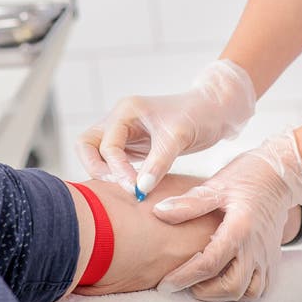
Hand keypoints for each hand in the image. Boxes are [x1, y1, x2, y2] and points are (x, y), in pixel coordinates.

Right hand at [75, 59, 255, 195]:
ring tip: (128, 190)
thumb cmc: (198, 115)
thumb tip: (140, 189)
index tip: (136, 189)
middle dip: (98, 169)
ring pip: (96, 154)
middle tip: (121, 188)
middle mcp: (120, 119)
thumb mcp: (179, 136)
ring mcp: (124, 132)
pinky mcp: (132, 145)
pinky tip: (133, 189)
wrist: (215, 110)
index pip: (108, 144)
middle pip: (87, 145)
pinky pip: (113, 161)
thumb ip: (159, 162)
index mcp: (127, 110)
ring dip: (105, 174)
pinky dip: (116, 175)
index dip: (118, 169)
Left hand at [152, 130, 301, 301]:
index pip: (210, 263)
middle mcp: (257, 246)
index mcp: (241, 227)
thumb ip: (189, 203)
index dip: (184, 277)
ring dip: (223, 294)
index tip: (164, 285)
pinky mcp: (273, 258)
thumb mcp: (216, 184)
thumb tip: (158, 212)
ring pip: (248, 292)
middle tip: (184, 282)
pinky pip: (261, 287)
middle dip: (203, 291)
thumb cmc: (246, 176)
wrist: (280, 174)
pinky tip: (225, 279)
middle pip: (231, 287)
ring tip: (204, 282)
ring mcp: (268, 255)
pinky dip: (242, 291)